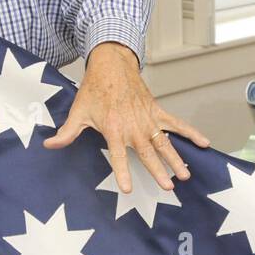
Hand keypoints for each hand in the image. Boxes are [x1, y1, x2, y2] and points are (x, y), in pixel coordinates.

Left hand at [42, 42, 209, 191]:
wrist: (112, 65)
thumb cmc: (94, 90)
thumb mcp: (78, 112)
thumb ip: (67, 133)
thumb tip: (49, 146)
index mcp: (114, 129)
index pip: (119, 156)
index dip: (123, 172)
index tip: (128, 189)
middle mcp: (134, 126)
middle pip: (148, 153)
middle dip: (158, 170)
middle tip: (169, 186)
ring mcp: (148, 119)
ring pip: (164, 143)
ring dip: (176, 159)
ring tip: (185, 175)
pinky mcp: (157, 112)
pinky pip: (177, 124)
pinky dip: (191, 133)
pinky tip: (204, 143)